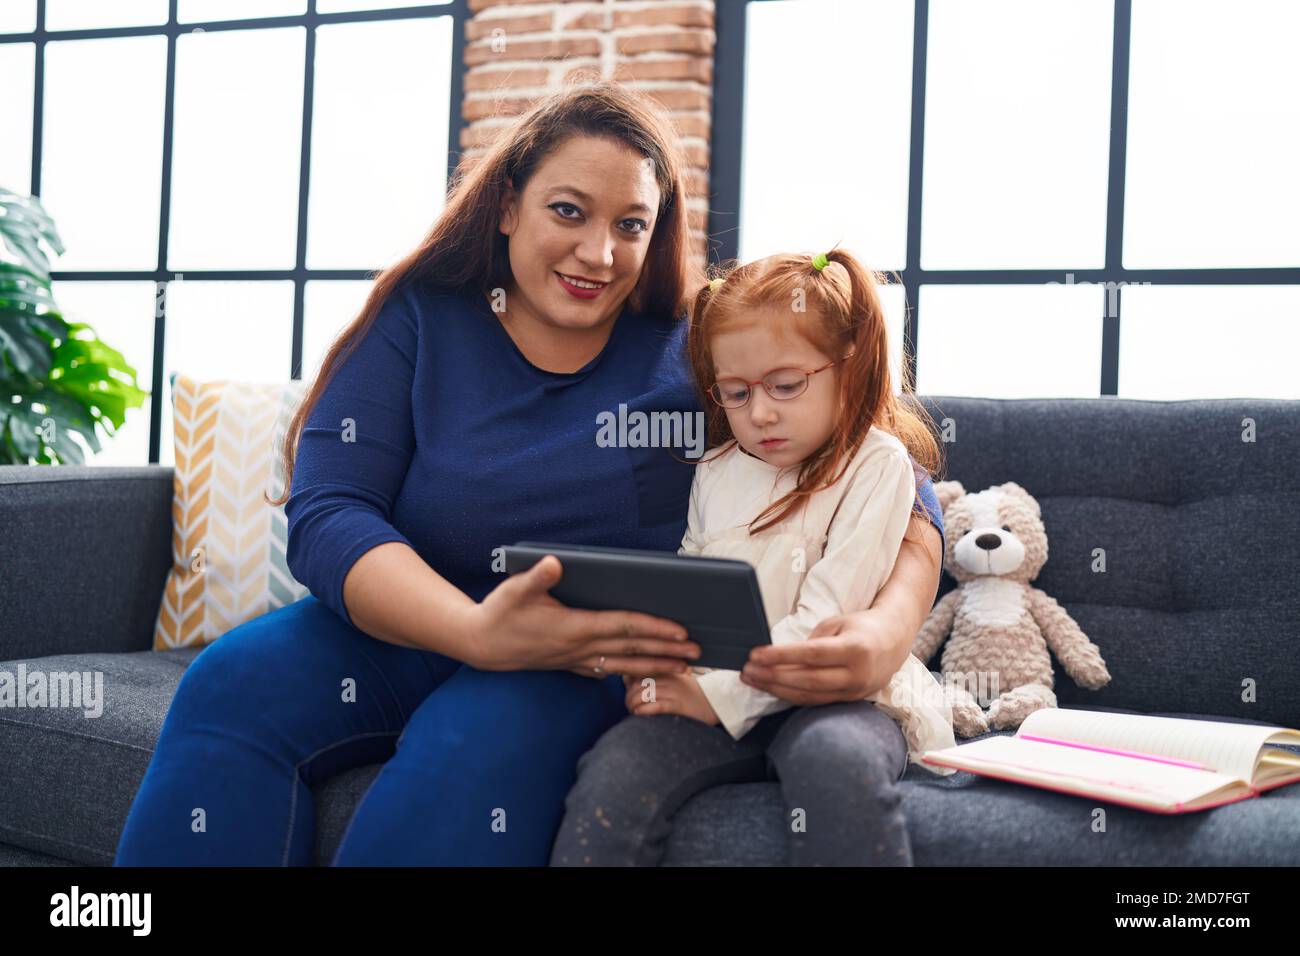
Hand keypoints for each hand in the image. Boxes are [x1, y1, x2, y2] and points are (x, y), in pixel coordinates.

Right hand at [462, 555, 700, 676]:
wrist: (479, 645)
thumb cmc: (498, 613)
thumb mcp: (514, 590)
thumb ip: (536, 577)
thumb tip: (555, 562)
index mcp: (573, 628)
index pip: (623, 627)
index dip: (654, 629)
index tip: (680, 630)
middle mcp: (579, 648)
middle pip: (632, 651)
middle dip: (667, 651)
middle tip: (698, 652)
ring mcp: (576, 660)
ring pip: (624, 666)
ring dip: (655, 666)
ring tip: (683, 667)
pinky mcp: (570, 665)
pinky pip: (608, 671)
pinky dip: (630, 672)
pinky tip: (644, 673)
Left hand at [623, 672, 719, 725]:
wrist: (714, 702)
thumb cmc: (689, 693)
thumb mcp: (669, 680)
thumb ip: (650, 677)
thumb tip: (625, 677)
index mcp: (666, 669)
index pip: (638, 671)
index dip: (628, 683)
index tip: (628, 692)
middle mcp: (669, 678)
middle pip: (637, 684)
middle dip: (629, 696)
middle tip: (629, 706)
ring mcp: (674, 691)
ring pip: (643, 695)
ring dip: (633, 704)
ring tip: (634, 711)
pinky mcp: (679, 706)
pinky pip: (656, 706)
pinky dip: (644, 710)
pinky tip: (641, 713)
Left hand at [738, 606, 910, 705]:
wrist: (895, 641)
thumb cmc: (862, 626)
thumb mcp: (838, 623)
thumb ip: (812, 640)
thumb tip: (781, 656)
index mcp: (855, 649)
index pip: (811, 655)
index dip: (781, 656)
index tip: (755, 654)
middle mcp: (856, 674)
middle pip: (807, 680)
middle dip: (772, 677)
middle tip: (747, 670)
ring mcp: (855, 691)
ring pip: (809, 696)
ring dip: (776, 690)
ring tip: (752, 680)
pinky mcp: (850, 700)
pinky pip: (816, 701)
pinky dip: (792, 696)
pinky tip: (772, 689)